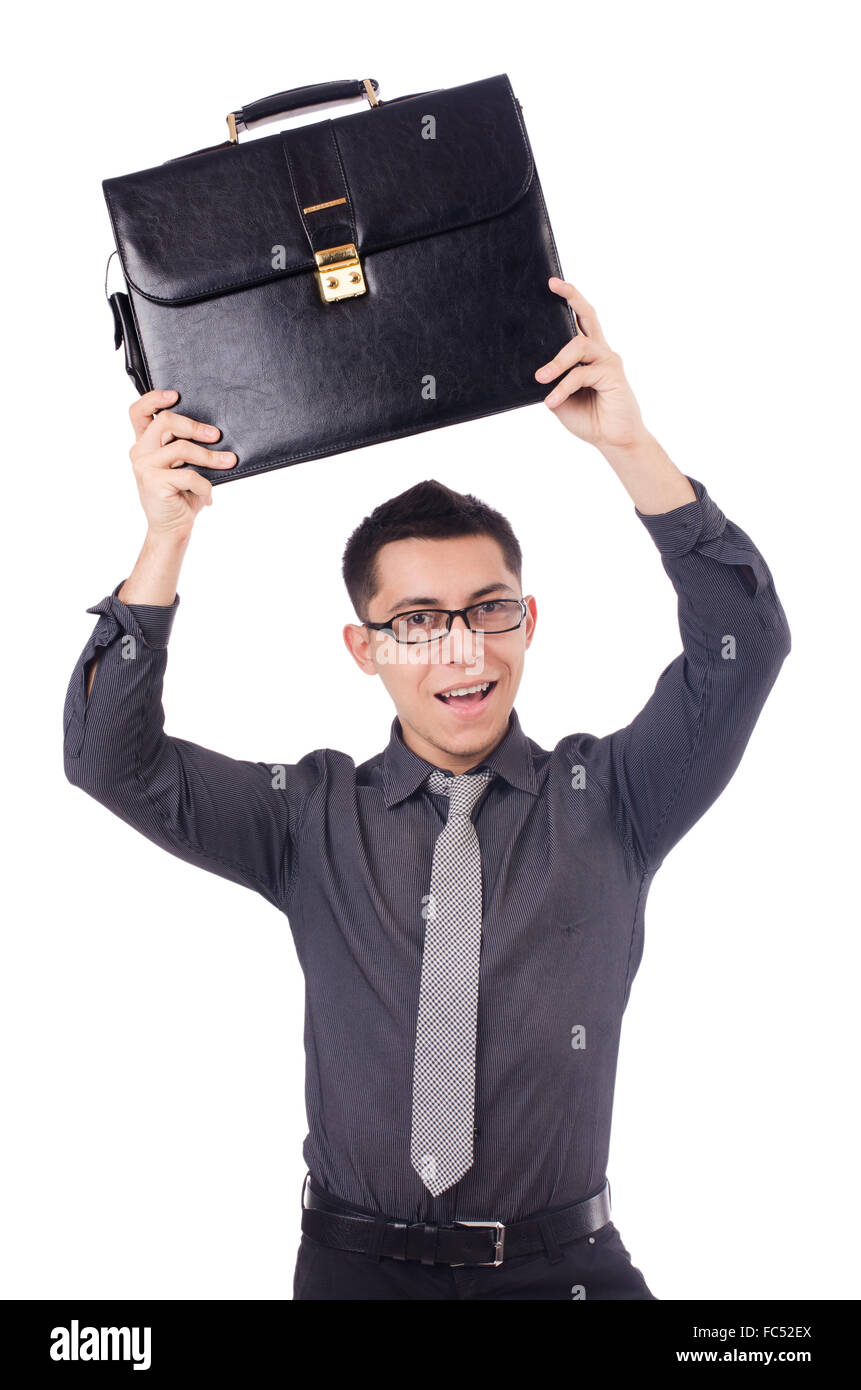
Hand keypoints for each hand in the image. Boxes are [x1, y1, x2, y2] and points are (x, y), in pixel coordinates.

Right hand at [128, 389, 236, 539]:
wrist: (172, 530)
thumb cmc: (181, 496)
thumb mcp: (184, 467)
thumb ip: (187, 447)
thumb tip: (217, 431)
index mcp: (144, 444)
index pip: (138, 411)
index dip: (154, 399)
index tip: (176, 395)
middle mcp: (139, 452)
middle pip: (165, 422)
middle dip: (195, 426)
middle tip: (216, 435)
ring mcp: (144, 466)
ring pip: (182, 448)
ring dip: (210, 456)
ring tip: (228, 462)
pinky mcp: (153, 482)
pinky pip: (189, 474)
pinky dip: (205, 485)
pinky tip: (209, 497)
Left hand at [535, 279, 647, 451]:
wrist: (613, 440)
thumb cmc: (588, 417)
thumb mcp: (560, 398)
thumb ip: (551, 381)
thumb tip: (531, 370)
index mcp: (588, 353)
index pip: (579, 319)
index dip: (569, 299)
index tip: (551, 283)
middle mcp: (600, 351)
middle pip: (588, 314)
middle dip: (571, 296)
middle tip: (552, 285)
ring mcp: (608, 360)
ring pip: (578, 345)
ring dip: (556, 362)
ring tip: (540, 378)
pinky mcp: (613, 374)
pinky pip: (581, 374)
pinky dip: (563, 387)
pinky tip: (552, 401)